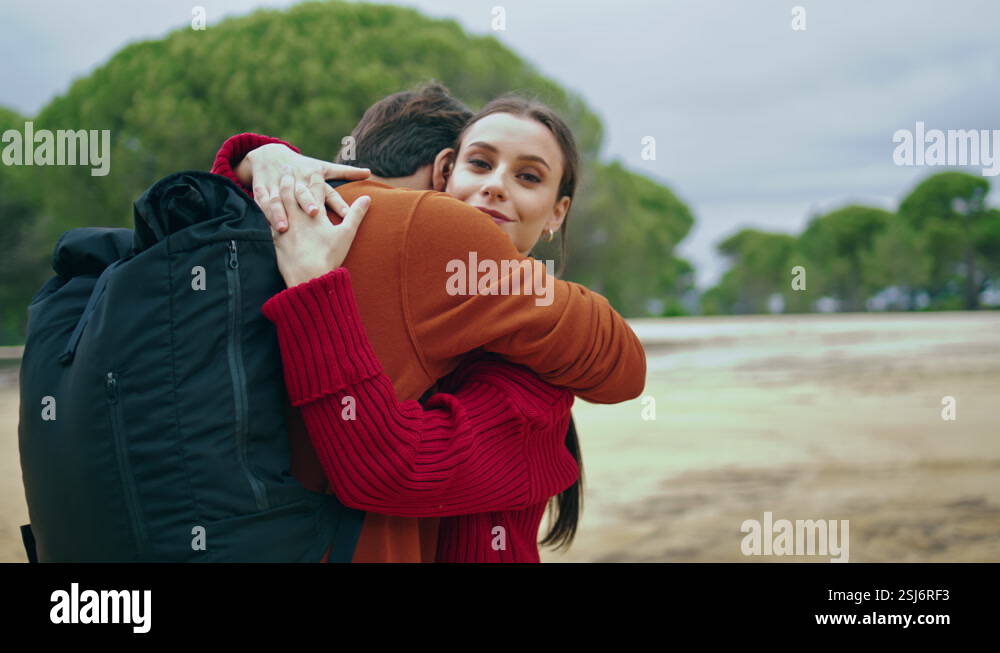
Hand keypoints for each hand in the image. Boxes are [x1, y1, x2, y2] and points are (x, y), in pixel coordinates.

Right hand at [239, 143, 369, 232]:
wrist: (270, 155)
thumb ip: (346, 172)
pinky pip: (263, 203)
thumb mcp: (324, 167)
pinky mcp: (263, 190)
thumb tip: (370, 172)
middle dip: (308, 202)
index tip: (346, 214)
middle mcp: (298, 181)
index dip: (337, 203)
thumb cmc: (303, 165)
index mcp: (314, 176)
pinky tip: (267, 226)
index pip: (329, 192)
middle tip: (314, 214)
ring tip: (284, 227)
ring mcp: (279, 186)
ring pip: (281, 199)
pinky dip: (265, 214)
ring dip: (282, 212)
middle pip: (304, 193)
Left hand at [271, 172, 370, 287]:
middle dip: (292, 178)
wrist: (307, 277)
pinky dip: (264, 208)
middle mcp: (299, 215)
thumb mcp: (346, 234)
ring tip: (275, 181)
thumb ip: (356, 214)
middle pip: (294, 191)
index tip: (314, 168)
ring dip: (277, 189)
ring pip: (279, 201)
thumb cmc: (329, 256)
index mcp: (316, 213)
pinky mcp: (275, 237)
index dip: (315, 177)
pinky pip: (267, 218)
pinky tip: (260, 204)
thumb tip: (367, 198)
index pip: (316, 190)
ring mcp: (286, 225)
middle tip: (288, 167)